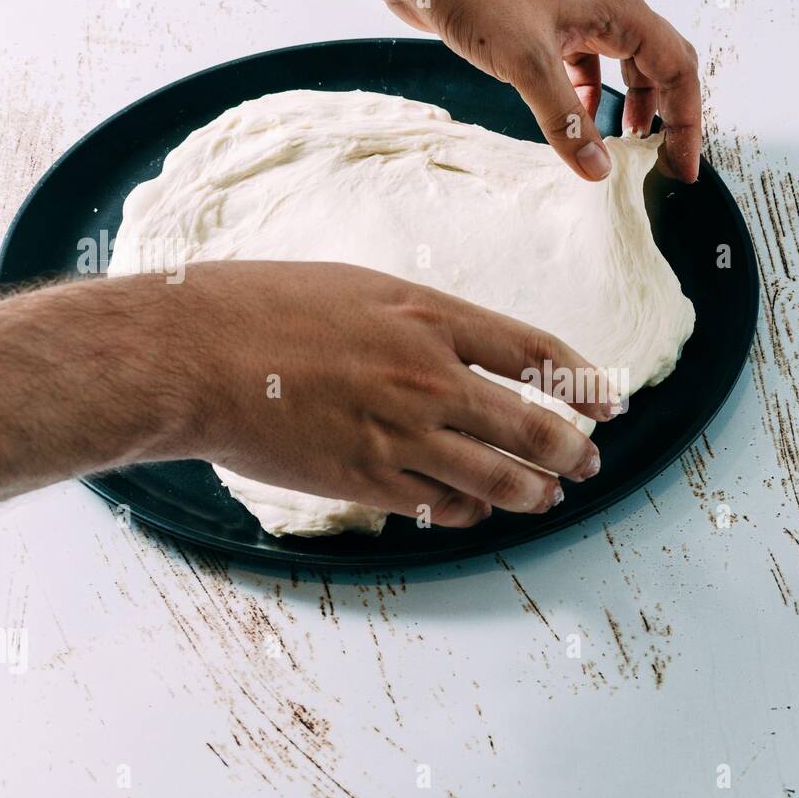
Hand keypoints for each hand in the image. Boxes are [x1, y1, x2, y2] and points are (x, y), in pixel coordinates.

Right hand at [0, 264, 613, 526]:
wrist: (188, 353)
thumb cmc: (262, 305)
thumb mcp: (359, 287)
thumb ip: (421, 320)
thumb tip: (464, 353)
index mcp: (431, 315)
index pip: (539, 353)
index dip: (585, 383)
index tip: (610, 402)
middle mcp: (430, 377)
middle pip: (534, 426)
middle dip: (572, 450)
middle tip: (590, 461)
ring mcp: (400, 433)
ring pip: (497, 479)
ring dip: (533, 492)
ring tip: (549, 497)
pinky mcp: (365, 479)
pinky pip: (440, 506)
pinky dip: (467, 511)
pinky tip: (473, 510)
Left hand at [353, 0, 701, 182]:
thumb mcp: (528, 64)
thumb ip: (566, 121)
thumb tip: (596, 168)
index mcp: (617, 9)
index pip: (678, 69)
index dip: (687, 122)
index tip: (681, 166)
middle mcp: (604, 8)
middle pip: (658, 65)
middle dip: (666, 114)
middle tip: (659, 160)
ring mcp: (574, 15)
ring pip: (622, 65)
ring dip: (627, 106)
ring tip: (620, 145)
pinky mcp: (544, 25)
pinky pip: (584, 65)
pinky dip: (588, 97)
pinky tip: (574, 120)